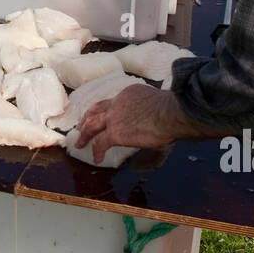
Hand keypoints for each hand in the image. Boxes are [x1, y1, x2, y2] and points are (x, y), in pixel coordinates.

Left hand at [75, 83, 192, 163]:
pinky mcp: (115, 133)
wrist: (170, 113)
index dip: (107, 110)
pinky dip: (97, 152)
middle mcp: (118, 102)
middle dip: (87, 119)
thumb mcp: (158, 102)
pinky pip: (100, 144)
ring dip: (84, 135)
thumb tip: (157, 119)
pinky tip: (97, 159)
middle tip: (81, 127)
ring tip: (80, 144)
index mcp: (128, 93)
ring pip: (91, 125)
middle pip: (96, 110)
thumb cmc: (173, 109)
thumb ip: (151, 109)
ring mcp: (114, 117)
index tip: (105, 116)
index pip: (113, 102)